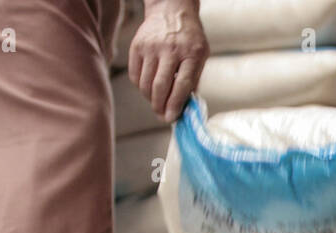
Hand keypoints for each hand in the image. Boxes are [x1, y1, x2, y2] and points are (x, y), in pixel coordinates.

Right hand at [129, 0, 208, 123]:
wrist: (171, 10)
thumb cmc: (189, 38)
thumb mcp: (201, 55)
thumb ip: (194, 80)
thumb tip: (185, 107)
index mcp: (191, 53)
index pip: (182, 85)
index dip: (176, 105)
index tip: (171, 118)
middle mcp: (170, 49)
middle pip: (160, 86)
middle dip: (160, 107)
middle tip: (162, 116)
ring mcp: (151, 47)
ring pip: (145, 83)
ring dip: (150, 99)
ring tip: (157, 103)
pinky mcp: (137, 46)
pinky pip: (134, 75)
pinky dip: (140, 87)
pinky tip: (148, 88)